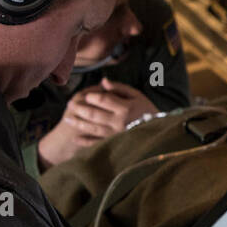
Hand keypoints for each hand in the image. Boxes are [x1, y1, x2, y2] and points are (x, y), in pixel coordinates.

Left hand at [36, 80, 156, 169]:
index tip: (86, 95)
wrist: (159, 132)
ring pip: (94, 129)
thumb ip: (119, 88)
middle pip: (95, 114)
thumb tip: (103, 81)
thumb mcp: (136, 95)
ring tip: (68, 120)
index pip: (104, 100)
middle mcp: (120, 122)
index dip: (92, 97)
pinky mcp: (116, 144)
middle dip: (80, 109)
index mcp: (125, 108)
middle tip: (69, 105)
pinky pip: (98, 143)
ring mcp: (116, 134)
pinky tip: (76, 139)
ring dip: (79, 124)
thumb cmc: (146, 110)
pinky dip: (86, 142)